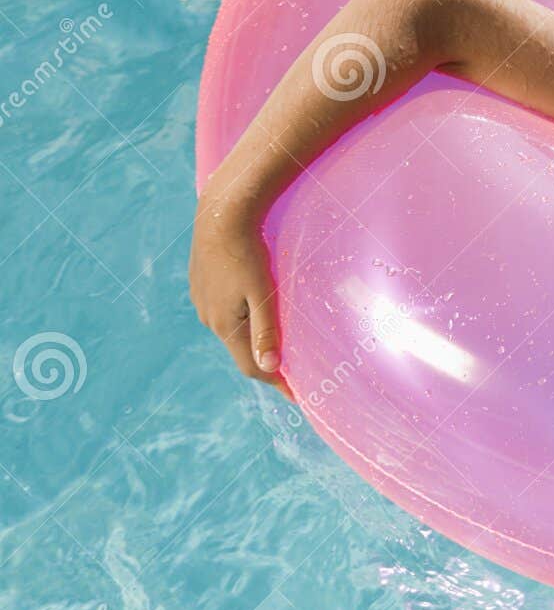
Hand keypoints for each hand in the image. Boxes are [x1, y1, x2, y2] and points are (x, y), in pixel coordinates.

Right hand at [188, 193, 291, 397]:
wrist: (221, 214)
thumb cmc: (247, 252)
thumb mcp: (262, 293)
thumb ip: (266, 331)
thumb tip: (269, 369)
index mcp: (224, 324)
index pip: (251, 366)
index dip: (275, 382)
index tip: (296, 395)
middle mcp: (208, 318)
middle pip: (241, 351)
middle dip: (265, 364)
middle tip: (293, 373)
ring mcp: (202, 301)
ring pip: (232, 331)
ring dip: (253, 341)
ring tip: (277, 346)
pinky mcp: (201, 286)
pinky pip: (224, 312)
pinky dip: (242, 321)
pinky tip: (256, 313)